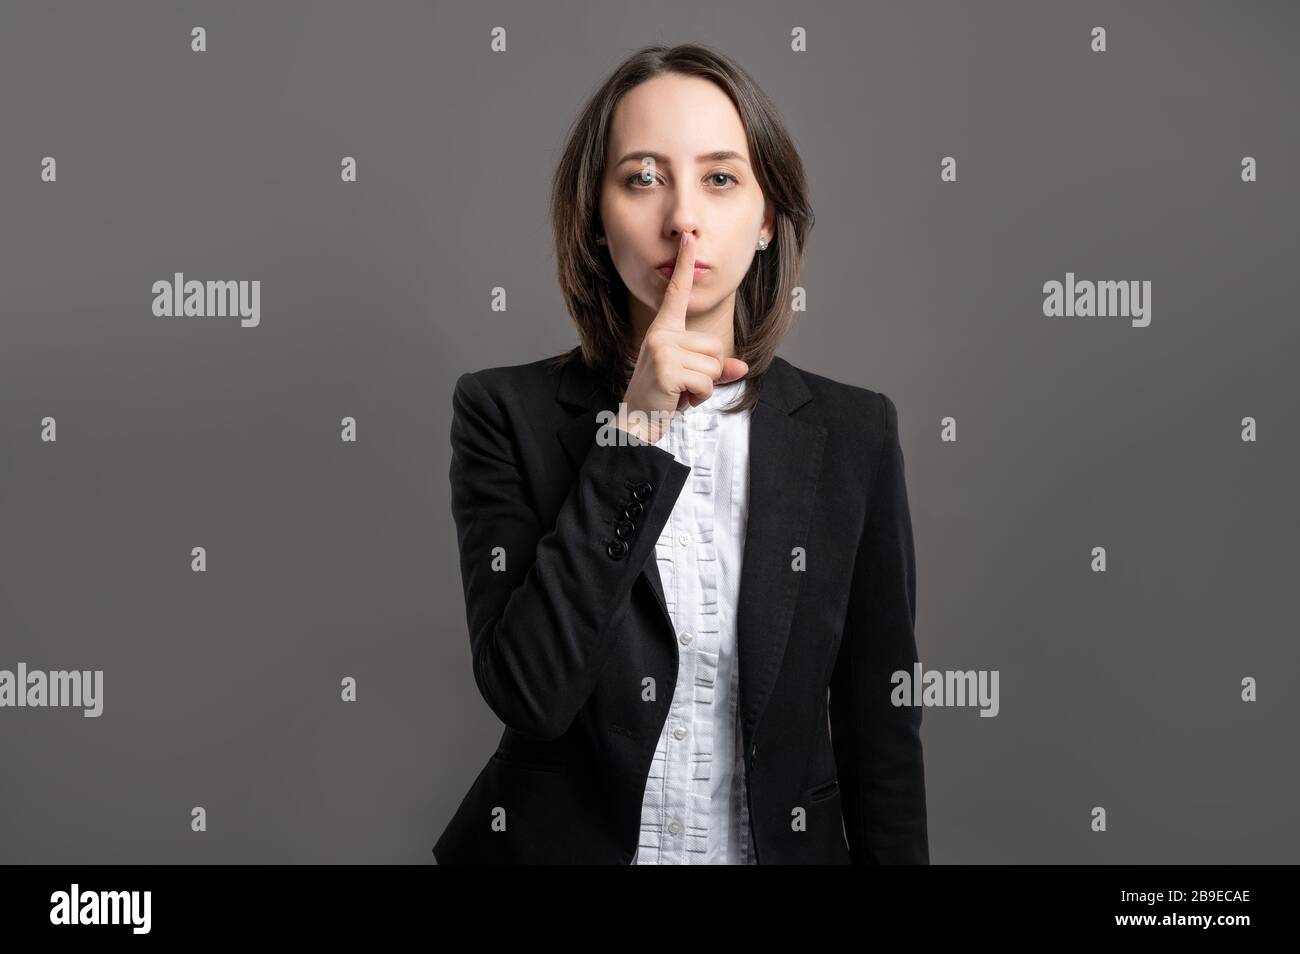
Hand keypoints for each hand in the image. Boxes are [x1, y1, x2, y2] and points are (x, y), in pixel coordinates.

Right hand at [618, 232, 748, 442]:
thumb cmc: (662, 397)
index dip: (683, 266)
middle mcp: (661, 335)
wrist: (637, 421)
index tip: (688, 239)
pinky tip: (677, 400)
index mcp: (664, 330)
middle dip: (708, 373)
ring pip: (713, 366)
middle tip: (682, 385)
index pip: (677, 294)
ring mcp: (662, 350)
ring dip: (703, 387)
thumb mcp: (691, 378)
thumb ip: (716, 370)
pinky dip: (698, 397)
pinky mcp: (667, 370)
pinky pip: (706, 383)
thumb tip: (744, 367)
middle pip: (715, 346)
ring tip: (679, 392)